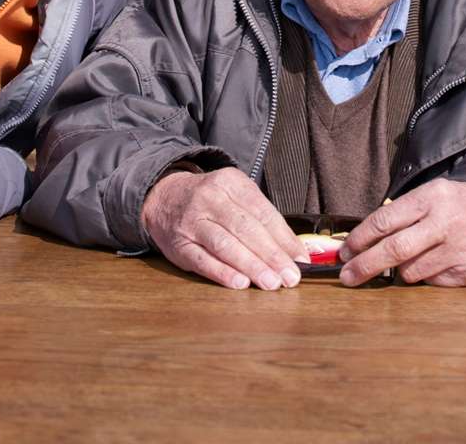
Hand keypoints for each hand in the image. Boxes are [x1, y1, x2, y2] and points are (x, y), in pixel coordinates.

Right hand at [141, 166, 306, 290]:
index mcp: (231, 182)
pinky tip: (240, 284)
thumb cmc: (210, 200)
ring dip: (252, 266)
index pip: (263, 212)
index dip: (284, 237)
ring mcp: (193, 221)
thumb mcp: (234, 195)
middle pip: (247, 229)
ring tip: (272, 283)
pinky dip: (223, 273)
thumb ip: (261, 218)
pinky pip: (203, 260)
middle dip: (272, 255)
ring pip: (226, 245)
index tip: (301, 258)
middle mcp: (211, 199)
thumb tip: (293, 248)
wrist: (164, 197)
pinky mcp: (180, 244)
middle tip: (291, 276)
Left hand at [338, 179, 465, 286]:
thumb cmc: (455, 206)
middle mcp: (444, 223)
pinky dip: (428, 275)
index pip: (386, 220)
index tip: (344, 252)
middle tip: (347, 277)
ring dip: (404, 269)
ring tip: (417, 254)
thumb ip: (402, 215)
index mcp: (431, 197)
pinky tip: (439, 261)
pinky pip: (432, 282)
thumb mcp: (431, 196)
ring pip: (411, 271)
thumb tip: (362, 242)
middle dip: (365, 265)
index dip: (360, 239)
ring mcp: (457, 249)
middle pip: (394, 250)